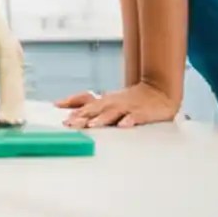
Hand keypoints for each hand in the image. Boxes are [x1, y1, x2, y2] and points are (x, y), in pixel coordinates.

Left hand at [56, 82, 179, 128]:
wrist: (158, 91)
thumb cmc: (129, 99)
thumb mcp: (106, 100)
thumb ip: (84, 103)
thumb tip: (60, 103)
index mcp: (104, 101)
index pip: (85, 101)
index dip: (72, 104)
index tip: (59, 110)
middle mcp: (113, 103)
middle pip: (95, 109)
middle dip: (82, 116)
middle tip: (69, 123)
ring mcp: (127, 107)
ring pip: (113, 113)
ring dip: (102, 119)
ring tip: (92, 125)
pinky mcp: (142, 113)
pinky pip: (135, 117)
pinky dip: (129, 121)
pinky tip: (123, 126)